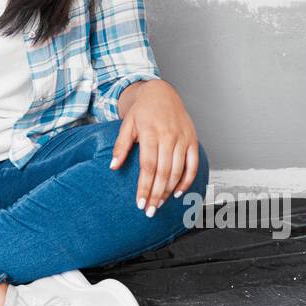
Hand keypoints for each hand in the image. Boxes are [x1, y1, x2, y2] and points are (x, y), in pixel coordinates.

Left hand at [109, 79, 199, 215]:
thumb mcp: (127, 125)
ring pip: (178, 171)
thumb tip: (113, 167)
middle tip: (150, 211)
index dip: (145, 187)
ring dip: (169, 191)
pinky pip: (193, 165)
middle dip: (157, 195)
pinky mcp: (192, 140)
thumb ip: (121, 146)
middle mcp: (169, 136)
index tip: (140, 203)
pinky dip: (187, 180)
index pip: (148, 166)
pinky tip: (178, 193)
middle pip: (163, 172)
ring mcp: (182, 139)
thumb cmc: (142, 111)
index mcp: (150, 133)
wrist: (162, 93)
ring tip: (160, 204)